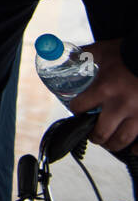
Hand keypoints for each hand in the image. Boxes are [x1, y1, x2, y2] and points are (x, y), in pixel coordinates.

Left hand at [71, 38, 137, 153]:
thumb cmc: (128, 53)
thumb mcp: (103, 51)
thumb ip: (85, 54)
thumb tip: (69, 55)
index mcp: (104, 89)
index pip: (80, 107)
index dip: (75, 110)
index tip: (77, 110)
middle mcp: (120, 105)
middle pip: (101, 132)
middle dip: (93, 136)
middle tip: (92, 134)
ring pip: (121, 140)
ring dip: (112, 144)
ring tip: (108, 142)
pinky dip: (136, 149)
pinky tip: (131, 148)